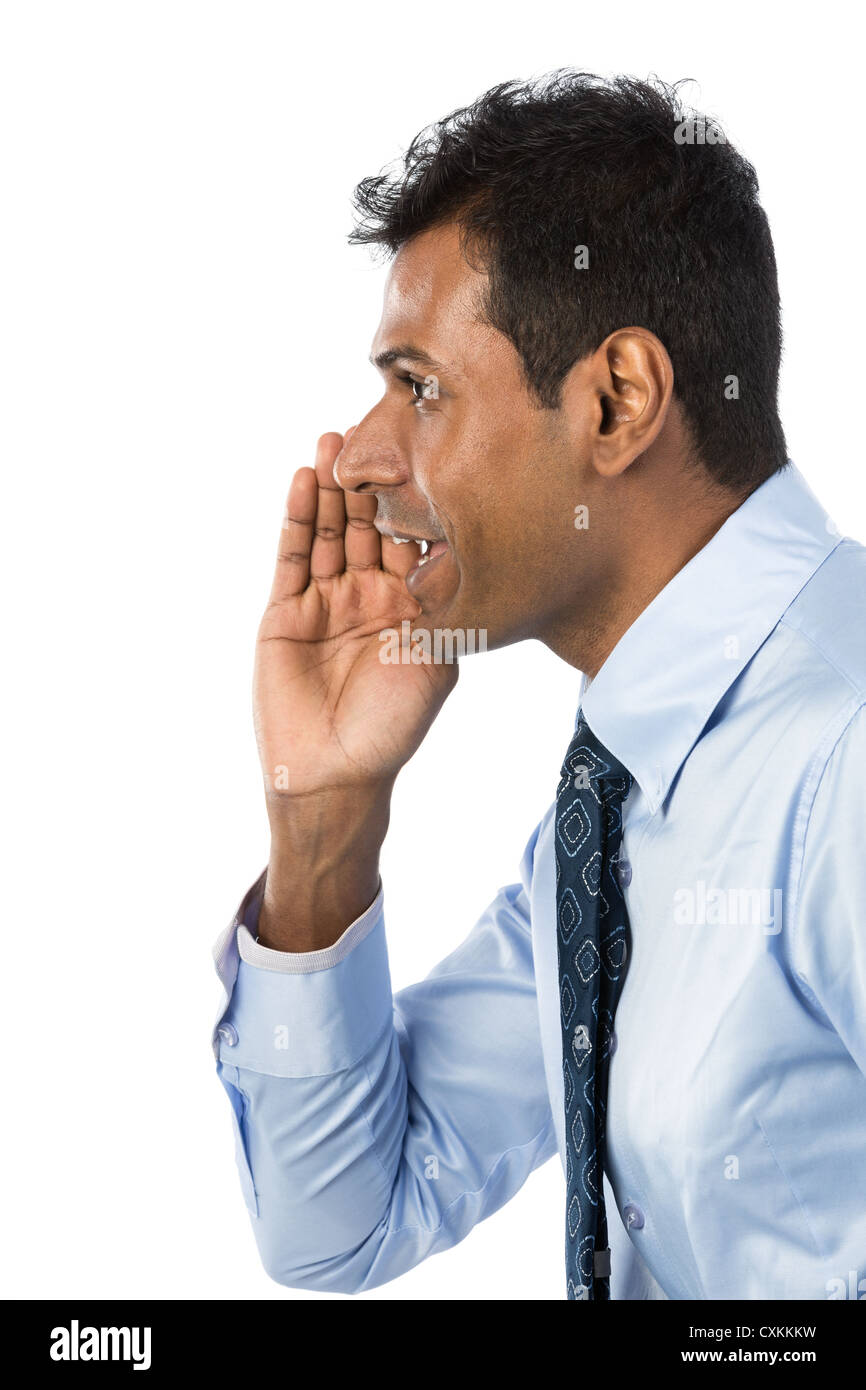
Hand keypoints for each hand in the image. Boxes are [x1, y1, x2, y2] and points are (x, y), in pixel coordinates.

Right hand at [254, 432, 458, 804]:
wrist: (335, 772)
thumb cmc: (393, 728)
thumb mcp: (434, 664)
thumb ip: (441, 609)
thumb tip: (457, 550)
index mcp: (411, 607)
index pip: (411, 538)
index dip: (414, 498)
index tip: (424, 452)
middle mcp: (368, 596)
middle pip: (366, 524)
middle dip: (368, 480)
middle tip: (371, 427)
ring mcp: (326, 600)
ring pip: (327, 531)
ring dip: (329, 487)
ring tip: (333, 439)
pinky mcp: (287, 610)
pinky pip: (293, 556)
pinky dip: (296, 518)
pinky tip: (302, 480)